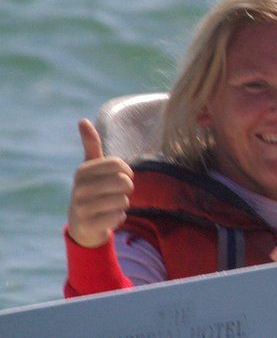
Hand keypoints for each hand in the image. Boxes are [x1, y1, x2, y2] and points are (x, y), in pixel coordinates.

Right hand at [67, 119, 134, 247]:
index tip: (122, 177)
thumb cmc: (93, 189)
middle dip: (128, 188)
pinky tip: (109, 217)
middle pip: (122, 182)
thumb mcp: (91, 167)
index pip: (118, 165)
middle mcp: (79, 188)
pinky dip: (120, 217)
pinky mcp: (87, 225)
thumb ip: (91, 145)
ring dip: (123, 204)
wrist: (82, 224)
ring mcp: (81, 207)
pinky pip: (118, 217)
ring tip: (111, 205)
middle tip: (119, 193)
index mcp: (82, 171)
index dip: (127, 172)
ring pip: (122, 200)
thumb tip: (82, 120)